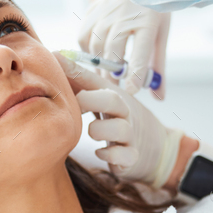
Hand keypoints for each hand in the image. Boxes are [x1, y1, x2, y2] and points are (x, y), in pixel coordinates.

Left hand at [54, 51, 182, 187]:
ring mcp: (130, 135)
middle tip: (76, 104)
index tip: (55, 59)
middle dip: (90, 99)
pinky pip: (124, 155)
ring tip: (91, 132)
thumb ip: (79, 81)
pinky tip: (100, 152)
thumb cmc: (119, 120)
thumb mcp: (103, 99)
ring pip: (119, 128)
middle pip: (112, 99)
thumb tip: (55, 56)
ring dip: (99, 130)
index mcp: (113, 96)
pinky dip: (110, 155)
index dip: (75, 70)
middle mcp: (124, 112)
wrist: (157, 148)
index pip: (94, 80)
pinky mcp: (132, 156)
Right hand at [77, 0, 170, 98]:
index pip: (140, 54)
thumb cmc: (152, 14)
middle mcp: (125, 17)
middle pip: (114, 55)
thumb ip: (158, 68)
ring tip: (108, 72)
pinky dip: (90, 53)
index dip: (135, 75)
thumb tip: (159, 98)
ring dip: (101, 66)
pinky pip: (84, 41)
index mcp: (148, 23)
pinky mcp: (91, 12)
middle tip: (115, 87)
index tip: (131, 91)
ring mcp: (106, 13)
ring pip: (96, 50)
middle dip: (113, 76)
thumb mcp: (160, 37)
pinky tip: (99, 54)